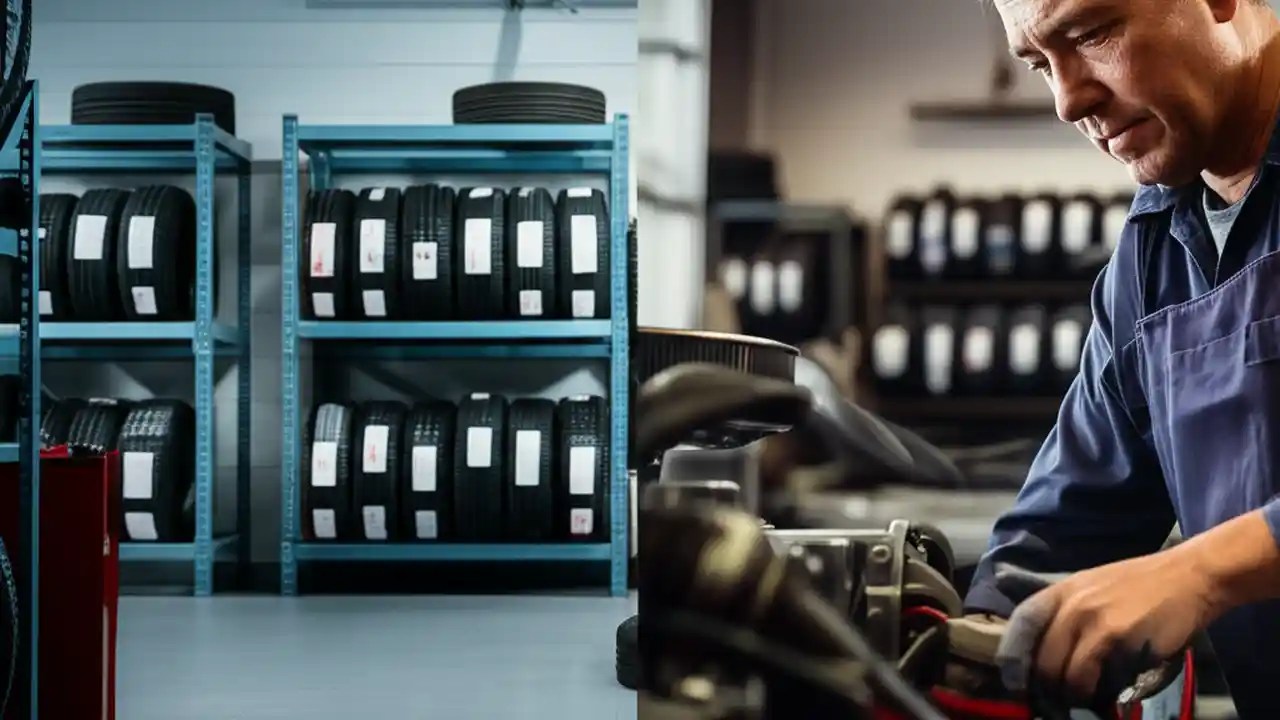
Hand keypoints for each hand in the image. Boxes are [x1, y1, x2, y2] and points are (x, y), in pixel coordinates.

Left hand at [997, 548, 1215, 705]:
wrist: (1190, 578)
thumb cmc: (1144, 587)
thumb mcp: (1094, 589)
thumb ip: (1070, 614)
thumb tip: (1051, 654)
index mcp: (1062, 590)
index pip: (1022, 624)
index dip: (1014, 657)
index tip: (1017, 681)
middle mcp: (1071, 604)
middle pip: (1042, 658)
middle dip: (1047, 686)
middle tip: (1056, 700)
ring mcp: (1093, 621)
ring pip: (1066, 674)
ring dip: (1073, 695)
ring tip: (1085, 699)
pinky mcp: (1117, 638)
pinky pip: (1097, 677)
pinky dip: (1099, 691)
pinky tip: (1108, 692)